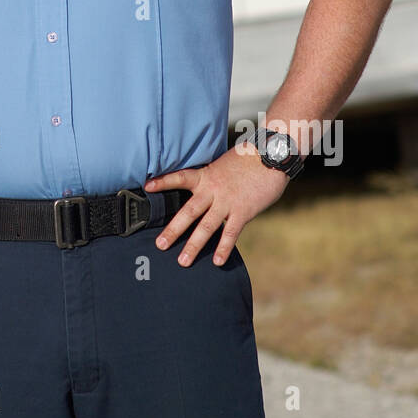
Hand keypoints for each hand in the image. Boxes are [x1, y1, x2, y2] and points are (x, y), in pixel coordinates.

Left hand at [143, 145, 289, 266]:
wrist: (271, 156)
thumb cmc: (248, 160)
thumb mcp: (223, 164)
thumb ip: (211, 178)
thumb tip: (203, 190)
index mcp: (206, 175)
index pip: (180, 177)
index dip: (163, 181)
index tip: (146, 186)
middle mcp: (213, 189)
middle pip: (189, 211)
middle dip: (173, 229)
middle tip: (160, 245)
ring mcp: (227, 202)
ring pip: (206, 226)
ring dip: (194, 245)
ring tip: (183, 261)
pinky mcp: (243, 211)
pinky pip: (231, 233)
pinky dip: (224, 248)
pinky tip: (217, 261)